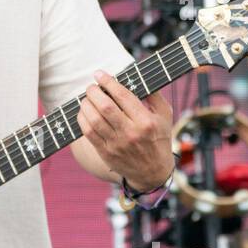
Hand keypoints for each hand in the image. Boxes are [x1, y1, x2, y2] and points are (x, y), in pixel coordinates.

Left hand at [77, 71, 174, 190]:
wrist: (152, 172)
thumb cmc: (158, 139)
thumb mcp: (164, 116)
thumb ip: (154, 95)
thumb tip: (138, 76)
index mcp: (146, 121)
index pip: (123, 96)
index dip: (108, 82)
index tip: (99, 74)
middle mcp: (131, 132)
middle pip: (105, 106)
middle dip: (93, 92)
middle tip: (91, 87)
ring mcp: (117, 144)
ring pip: (93, 119)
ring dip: (85, 104)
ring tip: (86, 99)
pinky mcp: (106, 152)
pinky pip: (88, 133)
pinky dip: (82, 119)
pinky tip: (84, 112)